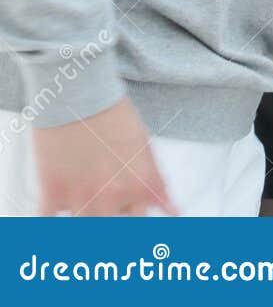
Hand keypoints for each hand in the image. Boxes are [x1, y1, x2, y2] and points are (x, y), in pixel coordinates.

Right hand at [31, 97, 175, 215]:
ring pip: (86, 230)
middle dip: (116, 219)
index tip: (139, 225)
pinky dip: (50, 221)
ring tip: (85, 202)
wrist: (79, 93)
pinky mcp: (53, 194)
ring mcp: (83, 198)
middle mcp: (115, 196)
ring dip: (86, 219)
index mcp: (142, 185)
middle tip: (110, 205)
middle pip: (118, 228)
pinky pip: (48, 224)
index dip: (141, 224)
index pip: (146, 221)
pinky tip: (54, 211)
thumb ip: (157, 184)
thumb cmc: (114, 114)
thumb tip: (174, 212)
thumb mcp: (145, 148)